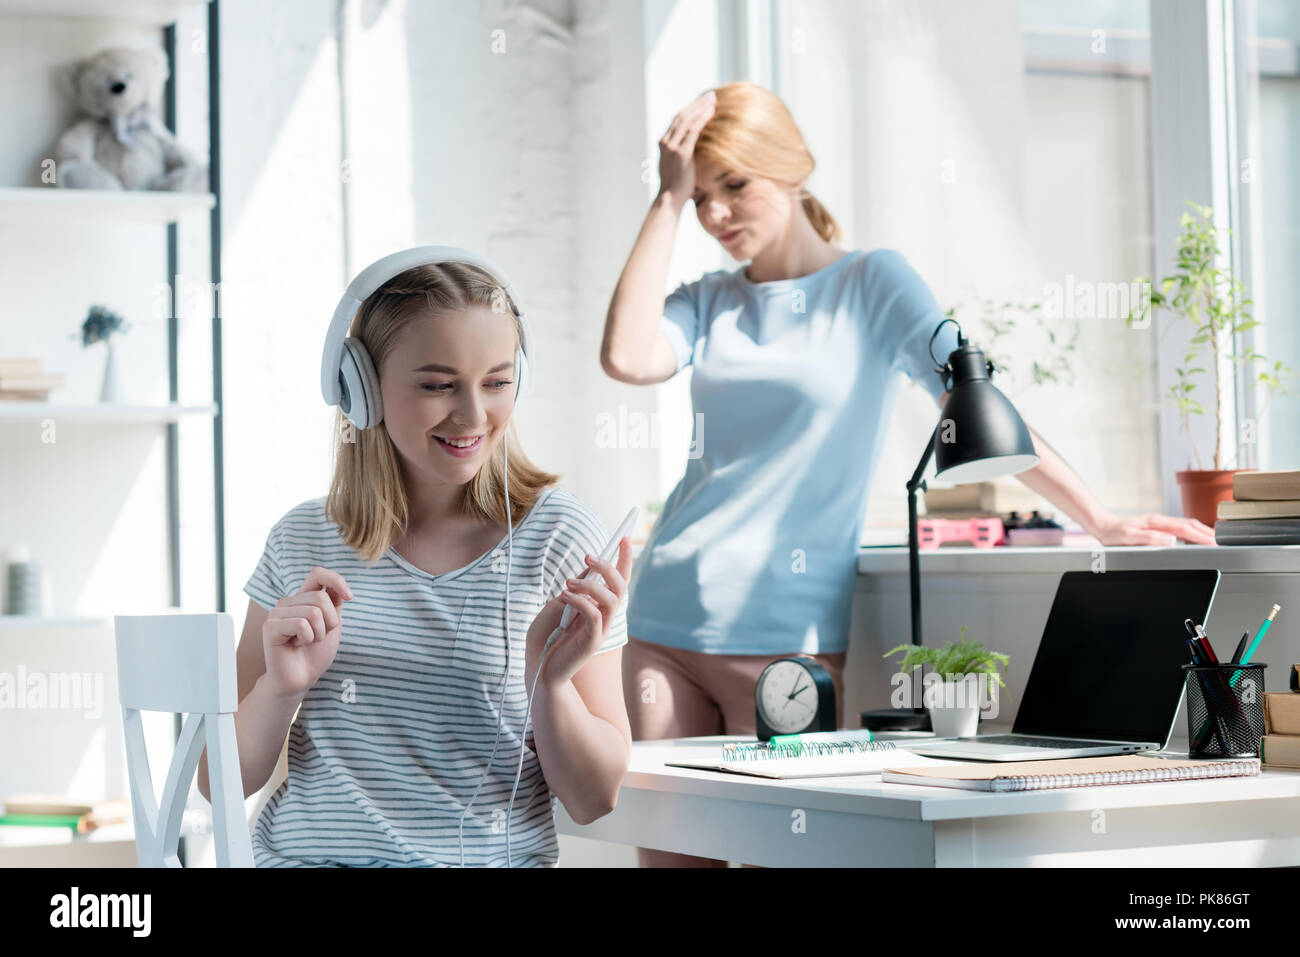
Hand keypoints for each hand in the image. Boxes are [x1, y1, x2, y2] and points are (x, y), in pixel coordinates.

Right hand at [262, 566, 353, 700]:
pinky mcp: (270, 626)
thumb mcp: (332, 624)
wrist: (300, 679)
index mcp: (302, 598)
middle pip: (321, 597)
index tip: (350, 597)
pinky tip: (296, 646)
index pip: (318, 574)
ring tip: (306, 642)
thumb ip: (334, 603)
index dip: (336, 580)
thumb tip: (339, 586)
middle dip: (330, 622)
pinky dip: (307, 639)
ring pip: (313, 612)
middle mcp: (288, 602)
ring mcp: (276, 612)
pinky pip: (302, 624)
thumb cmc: (315, 653)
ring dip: (319, 634)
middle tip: (318, 637)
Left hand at [525, 538, 633, 689]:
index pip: (618, 580)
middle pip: (620, 587)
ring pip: (612, 600)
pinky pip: (595, 616)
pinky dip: (581, 602)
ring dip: (592, 585)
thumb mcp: (554, 606)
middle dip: (608, 567)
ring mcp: (600, 630)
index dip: (624, 559)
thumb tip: (583, 578)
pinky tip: (564, 597)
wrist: (536, 668)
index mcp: (597, 606)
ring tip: (568, 583)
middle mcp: (604, 617)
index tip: (624, 537)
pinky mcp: (592, 642)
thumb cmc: (544, 637)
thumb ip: (571, 593)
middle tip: (588, 557)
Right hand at [657, 91, 716, 204]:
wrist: (670, 199)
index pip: (677, 121)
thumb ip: (682, 155)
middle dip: (696, 104)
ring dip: (701, 107)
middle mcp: (666, 142)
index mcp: (664, 144)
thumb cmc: (677, 188)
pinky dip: (702, 118)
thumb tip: (694, 152)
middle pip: (682, 116)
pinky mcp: (681, 152)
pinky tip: (711, 112)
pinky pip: (693, 130)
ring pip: (687, 119)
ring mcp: (672, 146)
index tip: (702, 102)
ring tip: (713, 99)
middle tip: (710, 95)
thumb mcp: (678, 167)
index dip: (690, 109)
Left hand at [1092, 512, 1215, 545]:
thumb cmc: (1114, 533)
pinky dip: (1192, 531)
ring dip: (1201, 530)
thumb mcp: (1129, 537)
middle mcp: (1160, 521)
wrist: (1103, 526)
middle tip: (1222, 541)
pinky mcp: (1157, 526)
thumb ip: (1150, 538)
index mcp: (1156, 523)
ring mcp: (1159, 523)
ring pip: (1186, 524)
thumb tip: (1171, 540)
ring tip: (1214, 539)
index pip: (1185, 528)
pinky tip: (1194, 537)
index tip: (1214, 542)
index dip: (1201, 535)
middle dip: (1207, 532)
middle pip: (1190, 524)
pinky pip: (1179, 527)